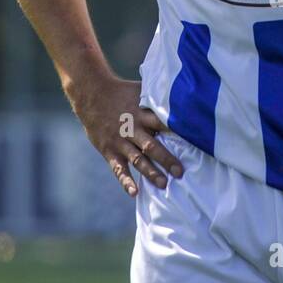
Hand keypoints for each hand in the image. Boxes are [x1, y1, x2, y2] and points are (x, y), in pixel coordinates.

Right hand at [68, 74, 184, 196]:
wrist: (91, 94)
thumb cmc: (122, 92)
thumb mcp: (140, 90)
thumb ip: (158, 97)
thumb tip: (182, 93)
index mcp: (142, 113)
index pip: (162, 123)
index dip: (176, 133)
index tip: (190, 144)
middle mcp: (132, 128)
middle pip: (151, 146)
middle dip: (166, 159)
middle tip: (180, 172)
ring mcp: (120, 141)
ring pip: (137, 159)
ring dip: (150, 173)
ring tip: (163, 184)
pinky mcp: (109, 151)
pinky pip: (118, 168)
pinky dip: (126, 181)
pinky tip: (134, 193)